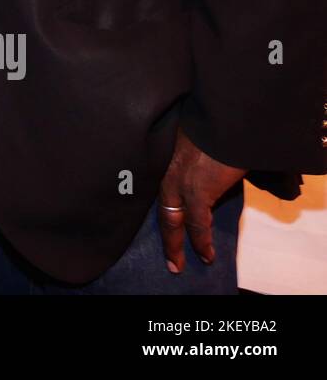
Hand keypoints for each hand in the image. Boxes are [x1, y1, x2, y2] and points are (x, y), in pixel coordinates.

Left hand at [157, 126, 244, 273]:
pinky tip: (207, 255)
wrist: (225, 116)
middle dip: (162, 232)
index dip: (159, 203)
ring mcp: (178, 181)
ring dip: (176, 244)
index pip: (155, 185)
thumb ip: (191, 150)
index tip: (156, 217)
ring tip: (177, 262)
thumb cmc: (212, 120)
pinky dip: (201, 241)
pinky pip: (197, 223)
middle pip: (160, 207)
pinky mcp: (197, 191)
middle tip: (164, 253)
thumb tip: (201, 160)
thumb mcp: (192, 134)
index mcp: (163, 155)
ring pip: (172, 220)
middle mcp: (165, 169)